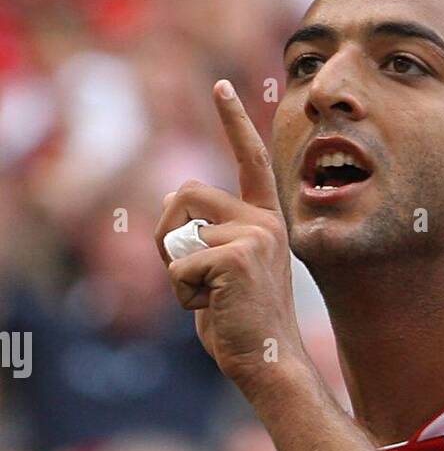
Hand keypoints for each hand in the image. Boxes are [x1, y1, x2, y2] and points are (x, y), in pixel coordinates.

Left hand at [154, 80, 304, 401]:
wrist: (269, 365)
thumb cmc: (242, 327)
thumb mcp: (219, 273)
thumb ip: (203, 237)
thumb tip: (173, 198)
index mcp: (265, 222)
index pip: (249, 161)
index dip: (233, 122)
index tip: (220, 86)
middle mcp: (265, 222)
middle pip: (185, 193)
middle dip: (166, 234)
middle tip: (187, 276)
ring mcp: (256, 236)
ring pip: (177, 229)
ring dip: (174, 268)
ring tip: (207, 298)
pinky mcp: (238, 256)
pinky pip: (180, 263)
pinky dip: (182, 293)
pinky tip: (213, 310)